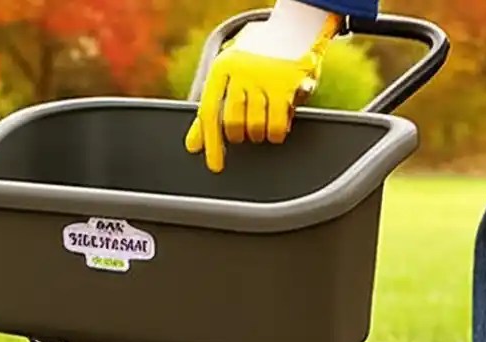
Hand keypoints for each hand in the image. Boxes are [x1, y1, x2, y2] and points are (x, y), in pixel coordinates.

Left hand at [185, 7, 343, 172]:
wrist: (291, 31)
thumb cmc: (254, 64)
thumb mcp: (228, 80)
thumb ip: (211, 112)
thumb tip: (193, 146)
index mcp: (221, 69)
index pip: (210, 112)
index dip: (211, 143)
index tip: (215, 166)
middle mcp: (241, 71)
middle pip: (233, 122)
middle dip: (239, 135)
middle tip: (244, 132)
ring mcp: (265, 77)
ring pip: (255, 126)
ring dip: (258, 134)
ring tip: (261, 126)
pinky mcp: (287, 84)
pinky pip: (277, 125)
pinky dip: (276, 134)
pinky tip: (276, 130)